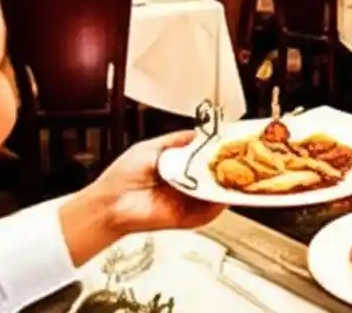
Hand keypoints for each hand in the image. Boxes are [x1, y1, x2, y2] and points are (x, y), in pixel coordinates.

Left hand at [59, 130, 225, 265]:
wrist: (111, 205)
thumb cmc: (122, 178)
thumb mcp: (150, 148)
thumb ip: (177, 141)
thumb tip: (199, 134)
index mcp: (178, 166)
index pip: (206, 157)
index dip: (218, 149)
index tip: (230, 140)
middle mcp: (185, 184)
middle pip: (215, 174)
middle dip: (229, 165)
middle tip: (241, 155)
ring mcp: (188, 201)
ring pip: (216, 192)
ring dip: (227, 184)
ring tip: (239, 172)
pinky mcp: (188, 217)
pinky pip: (210, 211)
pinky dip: (219, 203)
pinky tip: (224, 191)